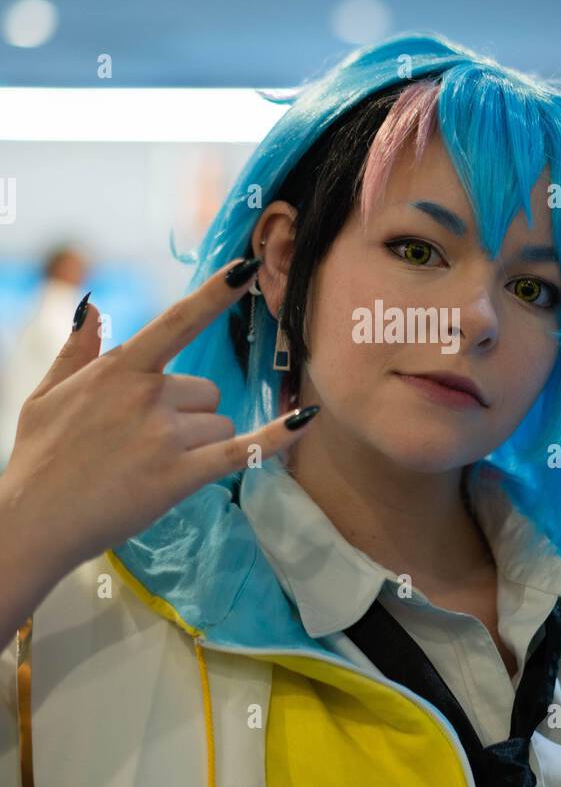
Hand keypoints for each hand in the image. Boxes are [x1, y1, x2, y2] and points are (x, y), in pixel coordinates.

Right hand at [0, 258, 318, 644]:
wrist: (31, 521)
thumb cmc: (37, 458)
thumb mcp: (46, 394)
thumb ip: (78, 349)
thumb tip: (94, 307)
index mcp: (118, 369)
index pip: (177, 321)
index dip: (216, 292)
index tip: (248, 265)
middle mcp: (147, 394)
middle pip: (207, 391)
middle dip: (190, 415)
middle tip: (148, 445)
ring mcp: (165, 435)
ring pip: (221, 424)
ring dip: (202, 445)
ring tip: (154, 468)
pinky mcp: (179, 475)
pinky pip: (242, 451)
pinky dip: (275, 438)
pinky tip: (304, 420)